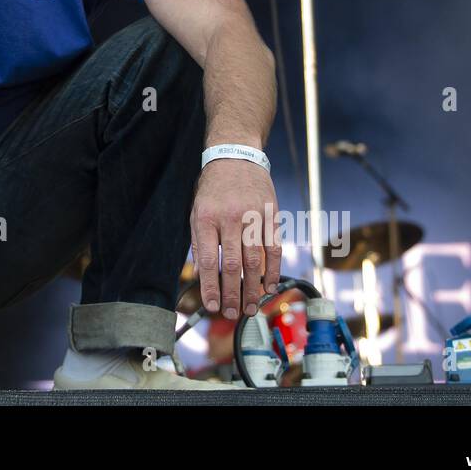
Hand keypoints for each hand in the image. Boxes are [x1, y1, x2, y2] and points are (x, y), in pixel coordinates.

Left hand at [190, 157, 280, 321]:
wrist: (236, 156)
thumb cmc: (213, 188)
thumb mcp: (196, 211)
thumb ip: (199, 243)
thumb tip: (202, 275)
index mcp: (206, 218)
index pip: (207, 260)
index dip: (210, 286)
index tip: (212, 305)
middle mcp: (229, 218)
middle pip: (232, 264)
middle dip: (232, 293)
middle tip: (231, 313)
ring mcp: (253, 216)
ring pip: (255, 260)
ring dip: (253, 288)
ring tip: (250, 307)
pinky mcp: (271, 215)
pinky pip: (274, 248)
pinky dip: (272, 270)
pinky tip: (268, 286)